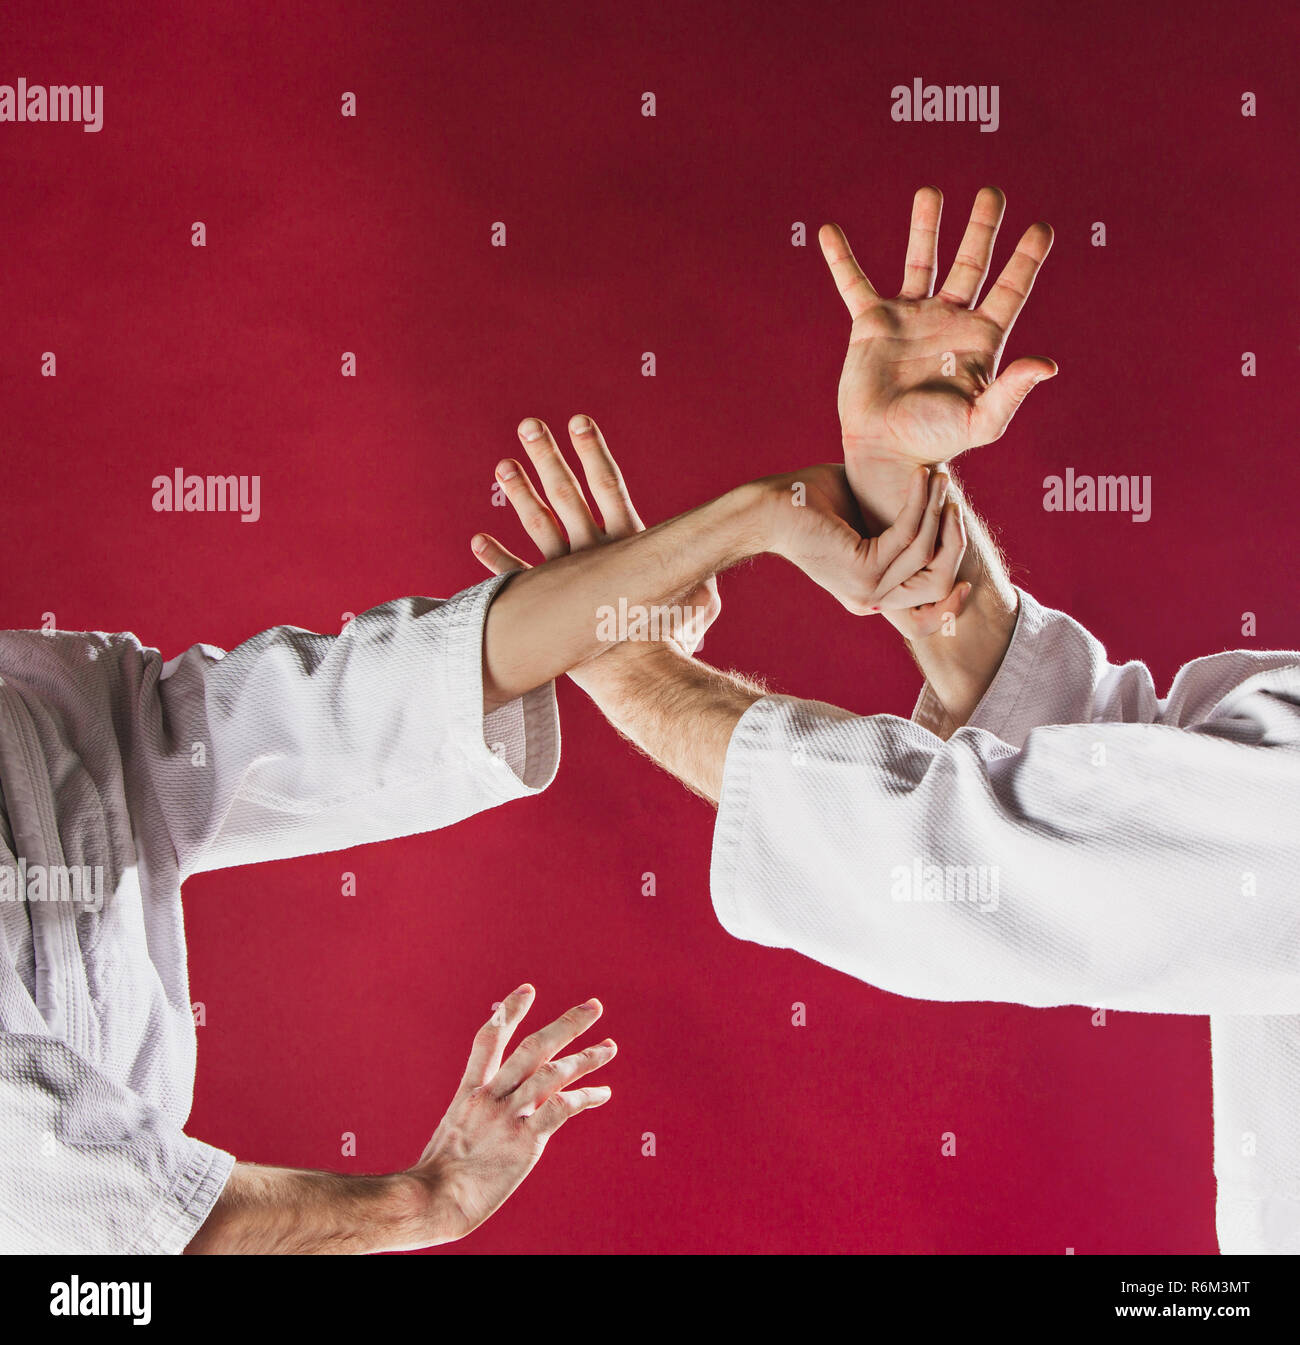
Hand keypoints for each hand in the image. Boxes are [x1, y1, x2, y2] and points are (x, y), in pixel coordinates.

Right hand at [410, 986, 614, 1242]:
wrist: (431, 1200)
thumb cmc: (437, 1178)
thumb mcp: (453, 1131)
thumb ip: (475, 1116)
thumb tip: (489, 1115)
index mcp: (470, 1091)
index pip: (489, 1039)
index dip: (509, 1012)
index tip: (528, 989)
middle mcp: (490, 1096)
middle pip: (532, 1047)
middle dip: (566, 1024)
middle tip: (594, 1006)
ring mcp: (508, 1116)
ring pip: (553, 1073)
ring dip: (586, 1058)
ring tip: (609, 1047)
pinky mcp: (524, 1141)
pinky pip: (560, 1109)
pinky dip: (584, 1097)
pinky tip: (602, 1094)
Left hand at [472, 414, 720, 661]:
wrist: (640, 675)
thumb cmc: (673, 638)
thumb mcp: (700, 602)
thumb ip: (703, 580)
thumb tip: (715, 568)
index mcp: (629, 544)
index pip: (608, 486)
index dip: (592, 451)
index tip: (578, 419)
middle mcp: (593, 553)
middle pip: (566, 494)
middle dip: (547, 456)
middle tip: (529, 424)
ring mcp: (566, 578)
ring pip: (538, 525)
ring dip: (519, 493)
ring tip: (502, 464)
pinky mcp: (548, 607)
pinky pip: (516, 578)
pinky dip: (497, 559)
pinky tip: (477, 540)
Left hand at [757, 461, 966, 615]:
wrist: (771, 507)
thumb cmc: (812, 502)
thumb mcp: (865, 517)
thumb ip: (896, 522)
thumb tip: (935, 506)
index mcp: (869, 592)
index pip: (927, 595)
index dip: (952, 564)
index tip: (961, 523)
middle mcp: (870, 599)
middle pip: (935, 576)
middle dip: (951, 531)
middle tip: (951, 491)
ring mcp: (867, 589)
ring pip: (925, 551)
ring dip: (937, 508)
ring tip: (941, 476)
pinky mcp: (863, 570)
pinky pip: (907, 534)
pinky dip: (919, 502)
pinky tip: (922, 476)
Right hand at [820, 186, 1055, 474]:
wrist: (886, 451)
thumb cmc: (935, 441)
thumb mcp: (982, 420)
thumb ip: (1012, 391)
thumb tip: (1047, 364)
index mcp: (980, 339)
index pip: (1010, 290)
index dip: (1026, 259)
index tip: (1042, 228)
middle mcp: (947, 321)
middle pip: (971, 263)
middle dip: (983, 227)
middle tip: (992, 193)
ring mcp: (909, 319)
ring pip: (920, 261)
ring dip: (926, 227)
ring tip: (930, 192)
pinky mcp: (871, 325)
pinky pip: (854, 284)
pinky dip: (842, 259)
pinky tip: (830, 231)